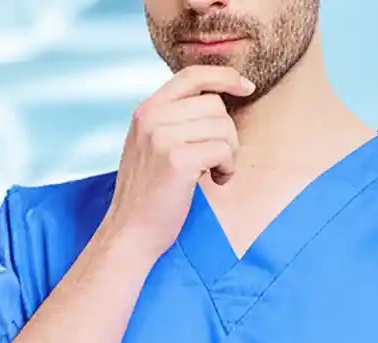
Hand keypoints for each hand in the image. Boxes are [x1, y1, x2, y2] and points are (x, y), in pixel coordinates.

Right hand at [100, 65, 253, 259]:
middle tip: (217, 160)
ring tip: (214, 173)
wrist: (131, 232)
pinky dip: (227, 167)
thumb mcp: (151, 145)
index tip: (246, 87)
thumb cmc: (148, 194)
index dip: (224, 76)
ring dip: (229, 153)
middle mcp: (151, 118)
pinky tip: (214, 181)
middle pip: (215, 105)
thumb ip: (173, 119)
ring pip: (223, 127)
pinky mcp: (177, 160)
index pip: (192, 75)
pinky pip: (223, 150)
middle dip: (227, 133)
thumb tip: (217, 99)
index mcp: (146, 111)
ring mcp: (162, 138)